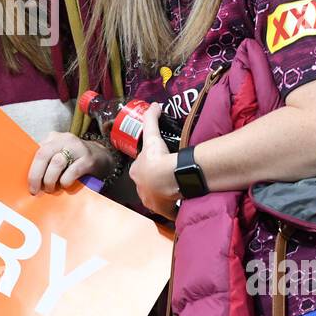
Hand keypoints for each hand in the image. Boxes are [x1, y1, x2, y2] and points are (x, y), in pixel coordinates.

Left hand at [28, 132, 114, 193]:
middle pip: (43, 154)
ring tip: (51, 189)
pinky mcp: (88, 159)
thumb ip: (46, 161)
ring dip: (50, 179)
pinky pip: (72, 171)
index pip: (36, 151)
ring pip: (56, 163)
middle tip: (35, 190)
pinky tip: (65, 185)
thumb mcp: (59, 154)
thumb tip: (31, 179)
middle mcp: (64, 139)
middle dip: (36, 175)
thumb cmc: (74, 160)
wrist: (102, 158)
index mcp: (53, 138)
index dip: (30, 169)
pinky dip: (65, 181)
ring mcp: (77, 148)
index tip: (29, 184)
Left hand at [127, 104, 179, 218]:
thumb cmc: (157, 156)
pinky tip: (180, 202)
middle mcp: (140, 188)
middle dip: (155, 182)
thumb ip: (151, 119)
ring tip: (175, 189)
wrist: (167, 177)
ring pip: (156, 197)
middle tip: (168, 177)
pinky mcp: (161, 210)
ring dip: (163, 195)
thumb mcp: (152, 135)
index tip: (159, 164)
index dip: (148, 166)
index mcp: (135, 172)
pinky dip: (172, 207)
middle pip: (147, 184)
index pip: (140, 169)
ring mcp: (150, 201)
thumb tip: (155, 105)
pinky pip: (167, 209)